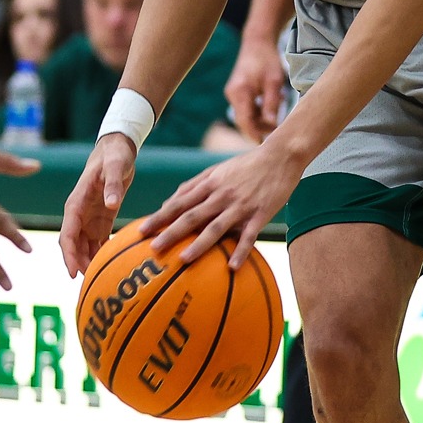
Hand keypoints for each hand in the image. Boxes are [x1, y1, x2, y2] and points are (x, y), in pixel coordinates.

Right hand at [59, 134, 137, 275]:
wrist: (116, 149)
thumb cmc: (113, 156)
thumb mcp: (115, 166)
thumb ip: (113, 185)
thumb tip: (111, 204)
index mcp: (76, 203)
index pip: (68, 234)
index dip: (69, 255)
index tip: (72, 273)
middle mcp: (79, 214)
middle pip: (74, 246)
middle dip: (79, 264)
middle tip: (90, 284)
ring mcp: (89, 218)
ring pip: (84, 247)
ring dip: (90, 262)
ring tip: (101, 281)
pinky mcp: (101, 219)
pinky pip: (98, 241)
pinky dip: (102, 254)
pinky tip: (111, 267)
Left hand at [144, 140, 302, 267]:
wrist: (280, 156)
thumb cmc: (245, 165)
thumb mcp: (216, 170)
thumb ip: (193, 186)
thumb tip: (168, 203)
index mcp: (209, 184)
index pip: (179, 203)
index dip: (160, 217)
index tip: (142, 230)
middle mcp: (221, 195)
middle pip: (192, 216)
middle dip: (171, 232)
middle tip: (154, 248)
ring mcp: (241, 205)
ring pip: (216, 227)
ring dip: (199, 244)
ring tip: (184, 259)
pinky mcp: (260, 214)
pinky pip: (249, 235)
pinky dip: (240, 251)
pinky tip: (232, 266)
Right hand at [225, 35, 287, 142]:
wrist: (257, 42)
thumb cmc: (267, 60)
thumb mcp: (274, 82)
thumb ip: (271, 104)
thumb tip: (272, 125)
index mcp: (240, 93)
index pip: (244, 122)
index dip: (254, 135)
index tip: (266, 146)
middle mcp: (233, 95)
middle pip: (245, 121)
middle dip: (261, 127)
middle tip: (280, 129)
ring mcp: (234, 94)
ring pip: (247, 116)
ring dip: (262, 119)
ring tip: (278, 112)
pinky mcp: (237, 93)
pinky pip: (248, 108)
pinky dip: (259, 111)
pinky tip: (272, 104)